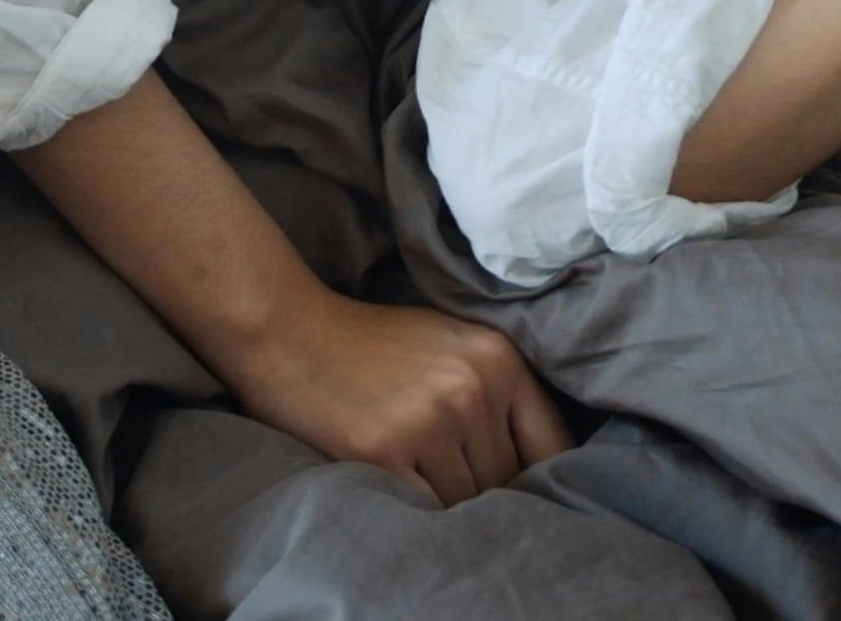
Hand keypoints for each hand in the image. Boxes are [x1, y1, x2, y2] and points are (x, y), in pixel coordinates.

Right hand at [211, 289, 573, 505]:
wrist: (290, 331)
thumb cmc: (372, 342)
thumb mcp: (453, 344)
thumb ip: (500, 391)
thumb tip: (538, 463)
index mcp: (499, 359)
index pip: (551, 443)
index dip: (541, 475)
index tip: (525, 489)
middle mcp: (472, 389)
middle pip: (505, 478)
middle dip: (486, 489)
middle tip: (449, 477)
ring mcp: (429, 421)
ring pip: (467, 500)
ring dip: (448, 501)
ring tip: (418, 475)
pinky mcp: (384, 450)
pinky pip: (425, 507)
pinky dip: (416, 508)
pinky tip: (397, 483)